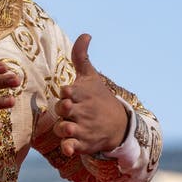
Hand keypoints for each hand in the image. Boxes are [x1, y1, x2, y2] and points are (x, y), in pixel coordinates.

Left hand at [53, 34, 127, 156]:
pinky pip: (72, 146)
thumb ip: (81, 56)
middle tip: (69, 109)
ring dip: (64, 127)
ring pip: (65, 128)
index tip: (68, 93)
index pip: (68, 91)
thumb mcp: (90, 77)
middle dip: (64, 109)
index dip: (67, 93)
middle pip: (64, 109)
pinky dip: (69, 147)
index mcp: (82, 94)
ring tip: (68, 126)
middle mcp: (82, 112)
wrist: (118, 124)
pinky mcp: (82, 144)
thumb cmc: (98, 97)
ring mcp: (83, 129)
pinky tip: (68, 147)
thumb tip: (86, 34)